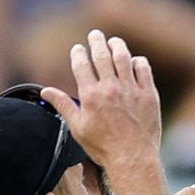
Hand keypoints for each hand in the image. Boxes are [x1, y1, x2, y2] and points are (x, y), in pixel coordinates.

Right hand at [45, 31, 162, 178]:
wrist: (133, 159)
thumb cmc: (103, 147)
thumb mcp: (78, 127)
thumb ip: (63, 105)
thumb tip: (45, 91)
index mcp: (90, 96)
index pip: (81, 64)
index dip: (78, 53)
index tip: (78, 49)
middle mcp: (110, 89)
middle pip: (102, 55)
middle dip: (96, 41)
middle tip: (95, 35)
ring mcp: (131, 90)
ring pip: (123, 57)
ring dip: (117, 45)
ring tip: (113, 42)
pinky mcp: (148, 94)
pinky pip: (143, 68)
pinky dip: (137, 61)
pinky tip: (133, 61)